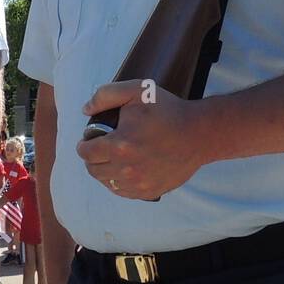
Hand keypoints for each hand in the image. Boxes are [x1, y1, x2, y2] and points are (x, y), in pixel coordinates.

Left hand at [76, 80, 206, 200]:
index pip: (86, 153)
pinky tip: (125, 170)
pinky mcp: (150, 192)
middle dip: (92, 158)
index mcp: (120, 145)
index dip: (84, 144)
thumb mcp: (137, 90)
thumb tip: (86, 109)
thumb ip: (105, 95)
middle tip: (100, 149)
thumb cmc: (168, 110)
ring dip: (105, 171)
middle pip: (93, 170)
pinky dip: (119, 182)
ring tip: (113, 159)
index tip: (89, 140)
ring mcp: (139, 184)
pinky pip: (123, 192)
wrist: (199, 134)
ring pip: (107, 183)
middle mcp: (127, 169)